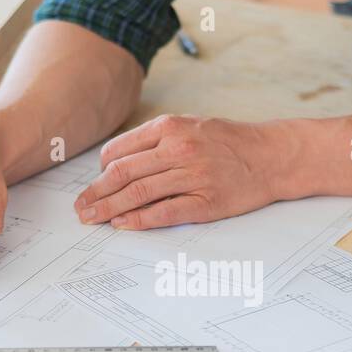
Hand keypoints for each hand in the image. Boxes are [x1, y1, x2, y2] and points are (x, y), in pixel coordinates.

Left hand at [74, 115, 284, 229]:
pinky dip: (139, 220)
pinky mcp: (206, 202)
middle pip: (122, 174)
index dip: (100, 170)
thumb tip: (121, 161)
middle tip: (80, 208)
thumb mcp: (191, 126)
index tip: (94, 184)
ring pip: (138, 193)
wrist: (271, 155)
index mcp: (170, 127)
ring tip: (92, 219)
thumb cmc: (230, 142)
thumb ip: (158, 140)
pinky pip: (164, 213)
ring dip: (109, 209)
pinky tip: (123, 225)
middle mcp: (178, 149)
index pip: (119, 150)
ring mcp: (193, 176)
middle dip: (95, 193)